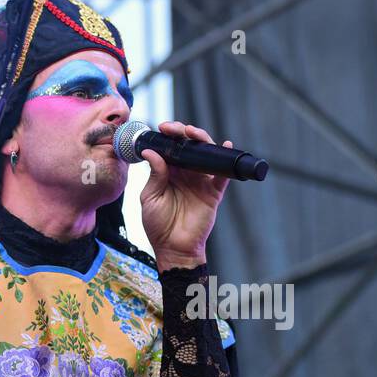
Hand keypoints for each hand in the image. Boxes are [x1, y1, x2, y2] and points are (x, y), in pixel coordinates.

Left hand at [139, 121, 231, 271]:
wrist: (173, 248)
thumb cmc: (158, 225)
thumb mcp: (150, 197)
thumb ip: (155, 174)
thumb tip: (151, 151)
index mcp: (169, 173)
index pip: (171, 148)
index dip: (168, 135)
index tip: (162, 128)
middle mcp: (186, 174)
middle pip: (190, 146)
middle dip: (184, 133)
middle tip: (176, 129)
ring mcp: (201, 182)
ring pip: (206, 155)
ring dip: (202, 140)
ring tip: (194, 134)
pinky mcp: (213, 192)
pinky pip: (222, 174)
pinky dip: (226, 160)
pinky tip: (225, 146)